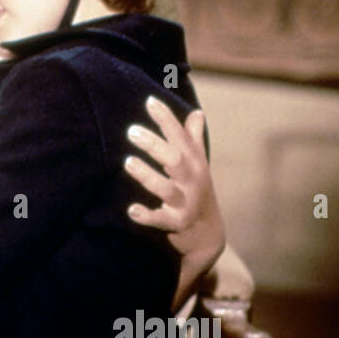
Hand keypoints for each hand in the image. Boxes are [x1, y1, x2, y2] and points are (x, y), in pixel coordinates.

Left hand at [123, 96, 225, 307]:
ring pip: (166, 188)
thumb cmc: (198, 193)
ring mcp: (185, 203)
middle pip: (175, 159)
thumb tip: (197, 113)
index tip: (149, 101)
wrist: (210, 236)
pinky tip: (131, 209)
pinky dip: (147, 215)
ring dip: (147, 175)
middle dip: (155, 145)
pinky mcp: (177, 224)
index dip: (166, 119)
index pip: (181, 137)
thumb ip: (193, 139)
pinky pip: (161, 219)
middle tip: (131, 131)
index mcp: (195, 163)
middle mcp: (192, 181)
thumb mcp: (199, 165)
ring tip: (128, 162)